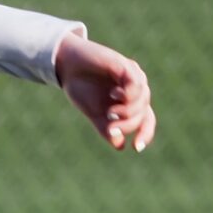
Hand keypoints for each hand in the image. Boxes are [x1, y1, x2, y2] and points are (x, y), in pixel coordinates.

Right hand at [55, 32, 154, 151]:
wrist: (66, 64)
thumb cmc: (80, 87)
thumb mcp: (94, 113)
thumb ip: (107, 128)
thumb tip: (120, 146)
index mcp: (130, 100)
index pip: (146, 119)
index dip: (145, 134)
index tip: (136, 147)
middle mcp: (136, 88)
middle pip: (143, 113)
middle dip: (128, 125)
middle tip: (110, 129)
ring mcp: (132, 76)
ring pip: (142, 101)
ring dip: (128, 112)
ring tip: (110, 113)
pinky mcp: (125, 66)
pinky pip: (136, 84)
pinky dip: (128, 95)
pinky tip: (114, 95)